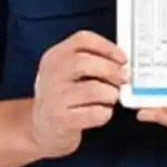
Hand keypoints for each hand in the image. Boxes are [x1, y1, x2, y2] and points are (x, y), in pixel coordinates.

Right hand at [30, 30, 129, 158]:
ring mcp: (54, 97)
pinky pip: (95, 113)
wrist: (42, 127)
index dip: (107, 47)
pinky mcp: (62, 120)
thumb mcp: (66, 71)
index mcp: (54, 56)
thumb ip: (89, 60)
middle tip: (123, 79)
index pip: (82, 39)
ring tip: (111, 97)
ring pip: (94, 90)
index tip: (123, 59)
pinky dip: (105, 113)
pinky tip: (102, 112)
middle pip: (86, 62)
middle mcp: (51, 74)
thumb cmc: (63, 95)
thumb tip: (122, 62)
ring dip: (111, 94)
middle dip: (111, 70)